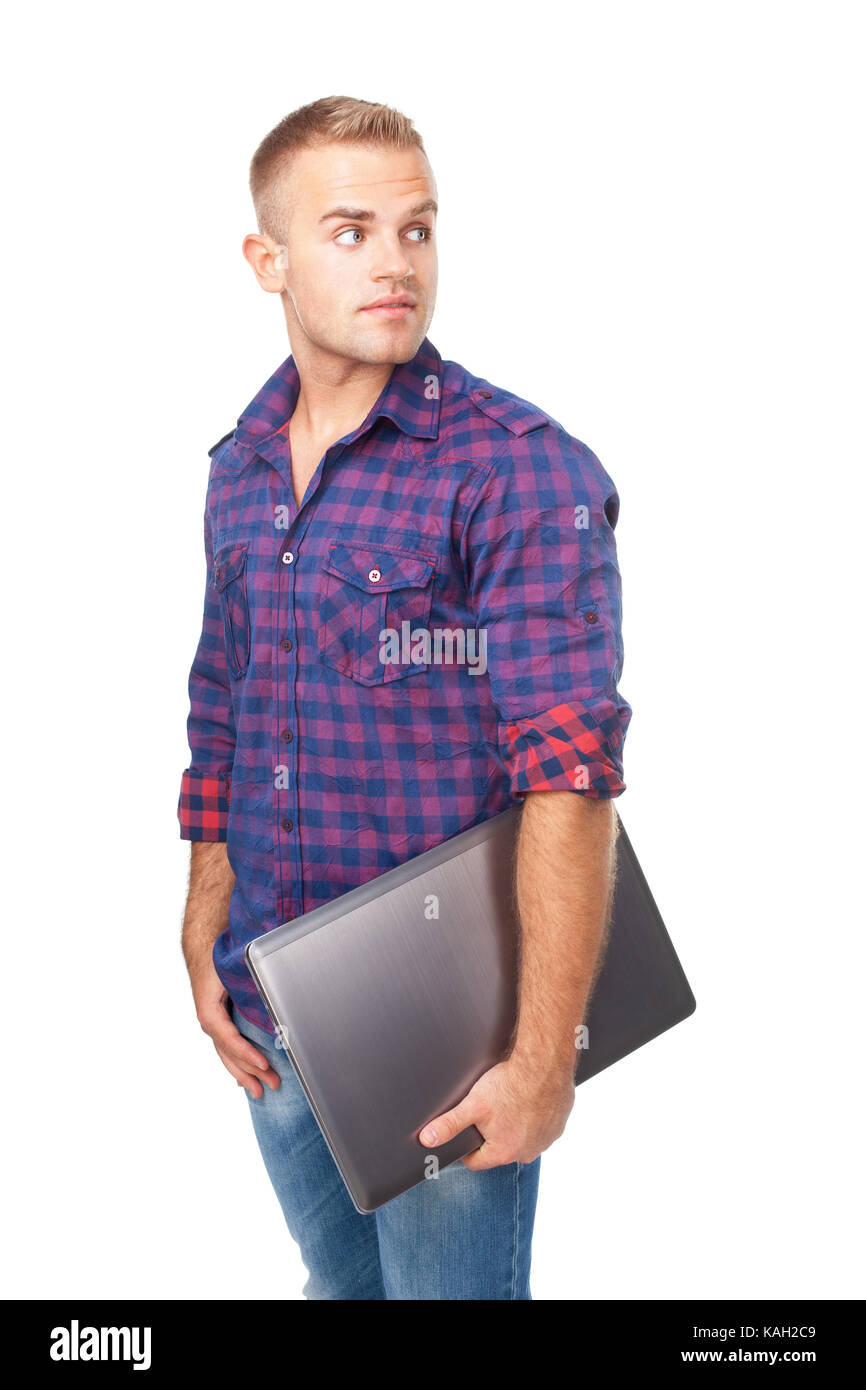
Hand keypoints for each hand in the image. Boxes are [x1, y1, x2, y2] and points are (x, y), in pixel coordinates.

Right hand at [193, 967, 279, 1098]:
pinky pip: (227, 1047)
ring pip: (227, 1054)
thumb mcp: (231, 968)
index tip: (264, 1064)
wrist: (203, 946)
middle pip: (229, 1053)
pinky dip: (237, 1063)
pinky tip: (243, 1078)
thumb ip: (248, 984)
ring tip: (259, 1090)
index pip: (229, 1039)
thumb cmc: (217, 956)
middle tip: (272, 1084)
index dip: (246, 1054)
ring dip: (244, 1073)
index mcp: (209, 1011)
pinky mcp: (220, 1021)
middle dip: (251, 1071)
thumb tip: (273, 992)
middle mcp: (209, 1020)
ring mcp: (213, 1022)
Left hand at [418, 1054, 573, 1169]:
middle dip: (492, 1133)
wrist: (544, 1064)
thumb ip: (449, 1124)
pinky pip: (541, 1128)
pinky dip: (534, 1118)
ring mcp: (545, 1141)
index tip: (468, 1128)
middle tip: (491, 1109)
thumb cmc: (510, 1084)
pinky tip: (528, 1100)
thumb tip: (426, 1140)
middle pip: (500, 1150)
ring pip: (522, 1139)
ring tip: (510, 1102)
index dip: (467, 1146)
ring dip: (515, 1126)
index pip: (476, 1160)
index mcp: (503, 1152)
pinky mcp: (558, 1127)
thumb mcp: (473, 1105)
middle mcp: (527, 1153)